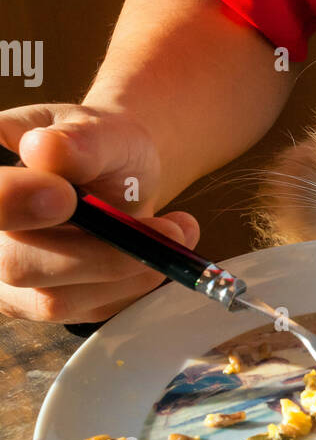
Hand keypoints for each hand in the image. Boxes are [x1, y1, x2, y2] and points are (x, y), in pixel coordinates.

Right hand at [0, 104, 199, 322]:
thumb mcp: (96, 128)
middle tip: (161, 227)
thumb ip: (76, 139)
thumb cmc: (99, 146)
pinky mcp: (41, 305)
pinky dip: (132, 284)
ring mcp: (7, 280)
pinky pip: (86, 311)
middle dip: (94, 251)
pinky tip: (157, 253)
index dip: (13, 202)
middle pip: (14, 262)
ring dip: (126, 269)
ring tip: (175, 231)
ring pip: (54, 299)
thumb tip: (42, 149)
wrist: (119, 173)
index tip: (66, 197)